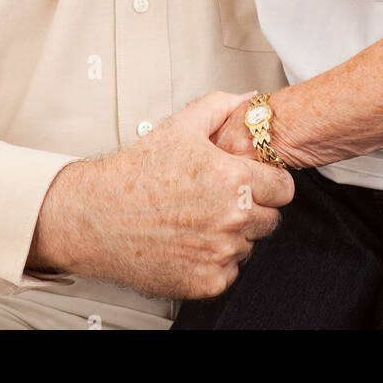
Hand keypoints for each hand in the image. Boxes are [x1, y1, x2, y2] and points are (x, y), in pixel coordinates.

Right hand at [29, 91, 294, 299]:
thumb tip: (250, 100)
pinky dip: (215, 260)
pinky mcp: (206, 282)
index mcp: (233, 180)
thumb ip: (222, 107)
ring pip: (249, 245)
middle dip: (253, 207)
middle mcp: (232, 219)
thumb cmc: (135, 173)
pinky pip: (229, 271)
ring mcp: (220, 254)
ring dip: (233, 234)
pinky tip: (190, 241)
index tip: (253, 181)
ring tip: (198, 218)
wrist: (98, 217)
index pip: (284, 188)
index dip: (270, 181)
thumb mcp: (180, 126)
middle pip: (271, 219)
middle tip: (220, 198)